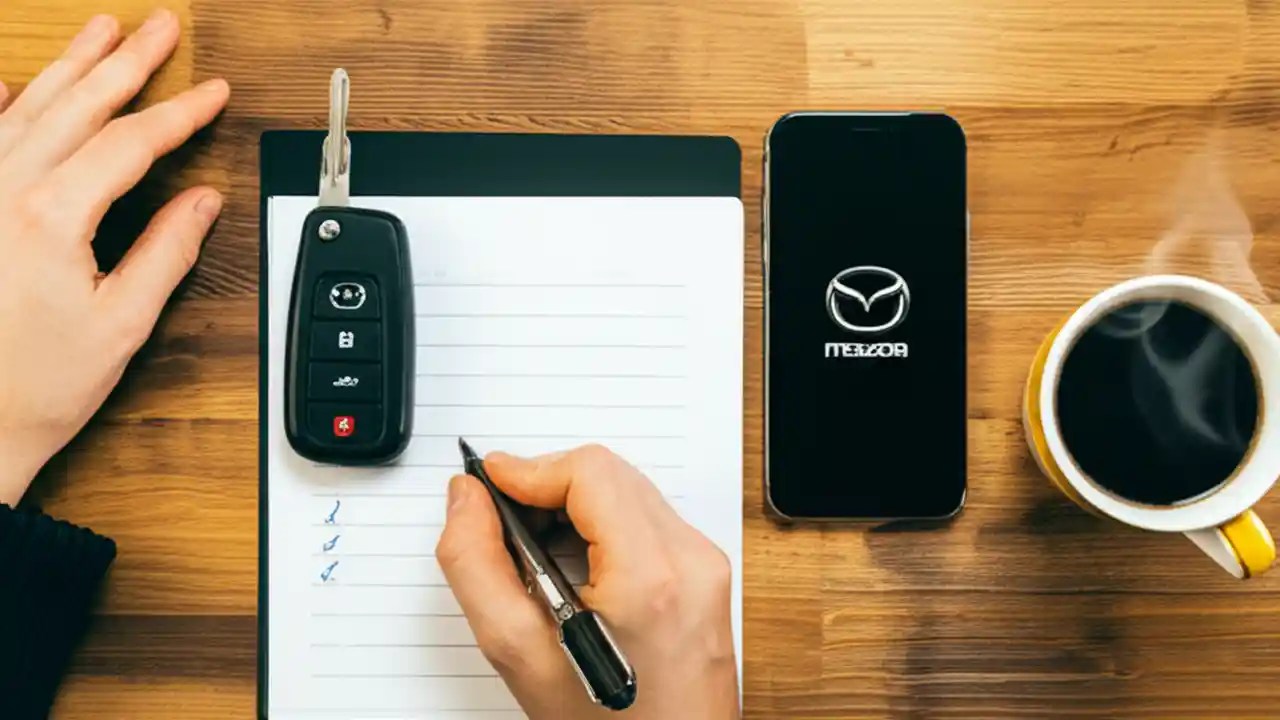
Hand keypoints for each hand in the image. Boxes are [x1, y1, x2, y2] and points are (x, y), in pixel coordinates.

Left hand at [0, 10, 228, 504]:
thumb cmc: (36, 385)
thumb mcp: (123, 323)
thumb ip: (166, 253)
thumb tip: (201, 201)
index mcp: (52, 217)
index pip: (130, 142)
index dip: (179, 112)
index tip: (212, 92)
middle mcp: (4, 192)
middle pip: (79, 106)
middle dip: (125, 62)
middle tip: (158, 28)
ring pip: (28, 108)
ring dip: (71, 68)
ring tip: (102, 33)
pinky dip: (0, 103)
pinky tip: (7, 82)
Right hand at [437, 444, 739, 719]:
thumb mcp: (519, 654)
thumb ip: (477, 565)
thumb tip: (468, 500)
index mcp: (651, 577)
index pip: (589, 472)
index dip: (528, 469)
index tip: (489, 484)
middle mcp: (690, 561)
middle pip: (610, 475)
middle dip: (548, 486)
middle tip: (502, 523)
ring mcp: (706, 566)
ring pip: (629, 491)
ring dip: (574, 505)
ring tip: (535, 552)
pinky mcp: (707, 574)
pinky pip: (648, 519)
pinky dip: (603, 526)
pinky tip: (573, 567)